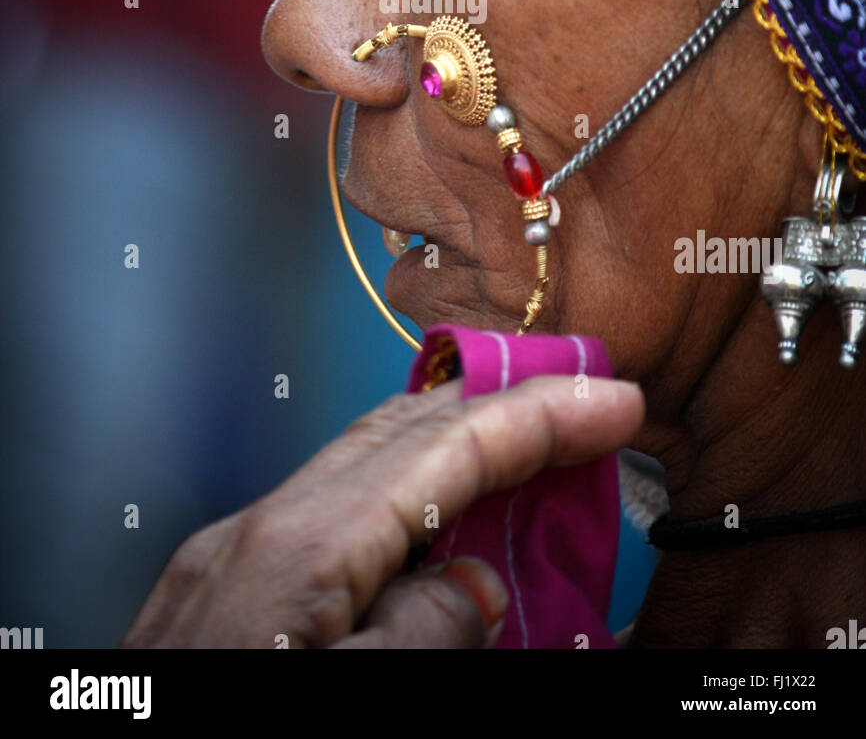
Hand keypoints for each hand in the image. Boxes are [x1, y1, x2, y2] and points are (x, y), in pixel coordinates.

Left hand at [120, 374, 643, 648]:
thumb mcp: (350, 711)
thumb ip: (423, 639)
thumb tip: (472, 586)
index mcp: (297, 550)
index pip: (445, 448)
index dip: (539, 416)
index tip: (612, 400)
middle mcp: (257, 530)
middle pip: (400, 427)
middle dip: (499, 405)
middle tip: (580, 406)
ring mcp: (231, 554)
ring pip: (362, 460)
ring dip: (450, 445)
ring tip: (527, 455)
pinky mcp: (218, 586)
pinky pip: (330, 508)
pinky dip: (399, 496)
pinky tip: (432, 528)